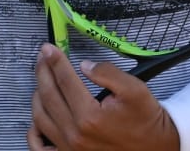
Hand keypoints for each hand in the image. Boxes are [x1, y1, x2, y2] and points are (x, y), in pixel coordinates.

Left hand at [29, 44, 179, 149]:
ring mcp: (69, 149)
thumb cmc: (145, 120)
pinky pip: (40, 147)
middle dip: (42, 71)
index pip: (64, 80)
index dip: (54, 60)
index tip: (48, 48)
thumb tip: (85, 65)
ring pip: (39, 116)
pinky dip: (34, 131)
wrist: (155, 147)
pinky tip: (39, 116)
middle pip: (48, 95)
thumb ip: (108, 73)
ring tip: (43, 79)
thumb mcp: (134, 89)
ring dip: (37, 94)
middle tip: (42, 57)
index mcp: (90, 116)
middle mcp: (75, 135)